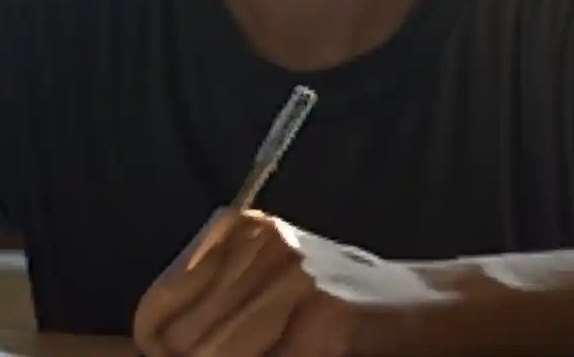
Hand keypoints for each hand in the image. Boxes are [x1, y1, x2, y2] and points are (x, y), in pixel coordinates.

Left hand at [134, 209, 455, 356]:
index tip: (162, 355)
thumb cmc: (332, 300)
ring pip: (217, 356)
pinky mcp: (328, 317)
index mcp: (237, 228)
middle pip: (186, 338)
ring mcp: (295, 278)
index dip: (155, 344)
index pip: (162, 299)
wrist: (425, 303)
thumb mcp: (264, 281)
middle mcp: (261, 244)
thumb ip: (207, 304)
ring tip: (275, 349)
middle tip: (231, 355)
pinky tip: (304, 352)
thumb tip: (148, 343)